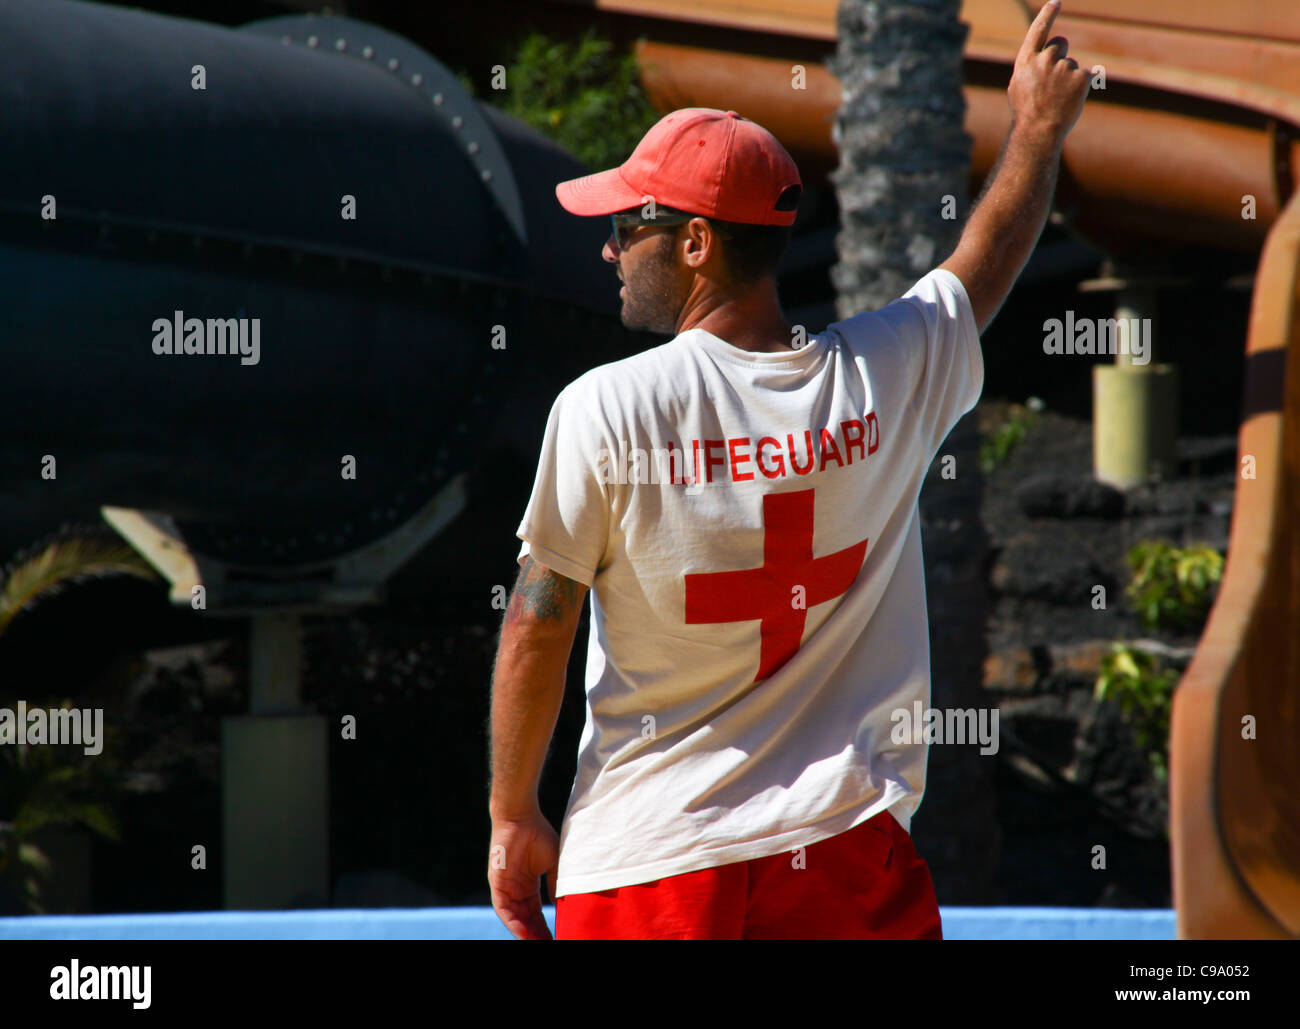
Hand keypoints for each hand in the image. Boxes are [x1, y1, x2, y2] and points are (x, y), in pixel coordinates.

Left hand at [488, 807, 559, 940]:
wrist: (521, 816)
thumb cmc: (538, 834)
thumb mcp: (552, 863)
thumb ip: (556, 884)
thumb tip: (563, 905)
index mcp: (528, 885)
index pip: (537, 912)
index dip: (546, 926)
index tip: (559, 936)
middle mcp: (516, 889)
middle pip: (526, 919)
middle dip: (536, 934)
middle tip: (550, 943)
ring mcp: (505, 887)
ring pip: (514, 917)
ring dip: (525, 932)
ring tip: (537, 943)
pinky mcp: (496, 883)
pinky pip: (503, 908)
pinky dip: (512, 922)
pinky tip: (523, 933)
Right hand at [1008, 1, 1089, 145]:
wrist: (1038, 132)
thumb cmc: (1026, 112)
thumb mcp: (1019, 86)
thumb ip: (1031, 67)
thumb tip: (1044, 54)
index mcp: (1026, 61)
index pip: (1038, 30)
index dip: (1047, 15)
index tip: (1055, 3)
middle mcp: (1045, 59)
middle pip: (1059, 45)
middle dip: (1059, 56)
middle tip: (1054, 82)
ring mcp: (1064, 67)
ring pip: (1071, 64)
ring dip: (1068, 78)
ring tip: (1058, 99)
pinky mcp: (1081, 77)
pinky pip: (1085, 76)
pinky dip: (1080, 88)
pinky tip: (1070, 101)